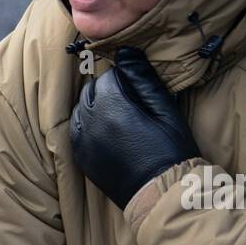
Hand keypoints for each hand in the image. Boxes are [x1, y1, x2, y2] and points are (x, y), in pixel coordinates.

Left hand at [69, 46, 200, 208]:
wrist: (160, 193)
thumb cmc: (170, 149)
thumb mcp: (164, 108)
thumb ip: (142, 78)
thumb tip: (125, 51)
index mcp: (112, 107)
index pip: (107, 77)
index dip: (123, 79)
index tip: (137, 88)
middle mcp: (91, 123)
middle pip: (90, 92)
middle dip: (106, 90)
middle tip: (128, 101)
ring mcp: (82, 142)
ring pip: (80, 110)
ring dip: (95, 107)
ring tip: (117, 115)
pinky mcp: (81, 158)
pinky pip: (76, 131)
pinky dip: (86, 126)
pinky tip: (105, 131)